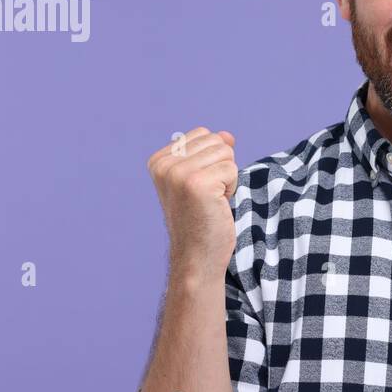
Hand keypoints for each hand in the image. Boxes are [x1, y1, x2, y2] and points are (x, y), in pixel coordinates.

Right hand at [147, 127, 239, 277]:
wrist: (196, 257)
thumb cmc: (201, 218)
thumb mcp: (202, 179)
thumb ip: (211, 153)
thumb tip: (227, 135)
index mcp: (159, 160)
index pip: (203, 134)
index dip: (211, 161)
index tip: (199, 188)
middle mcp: (164, 164)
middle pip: (216, 141)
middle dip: (221, 167)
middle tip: (207, 196)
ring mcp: (179, 173)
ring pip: (226, 153)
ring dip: (227, 178)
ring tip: (211, 200)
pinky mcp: (197, 184)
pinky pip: (232, 169)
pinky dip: (231, 188)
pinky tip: (216, 206)